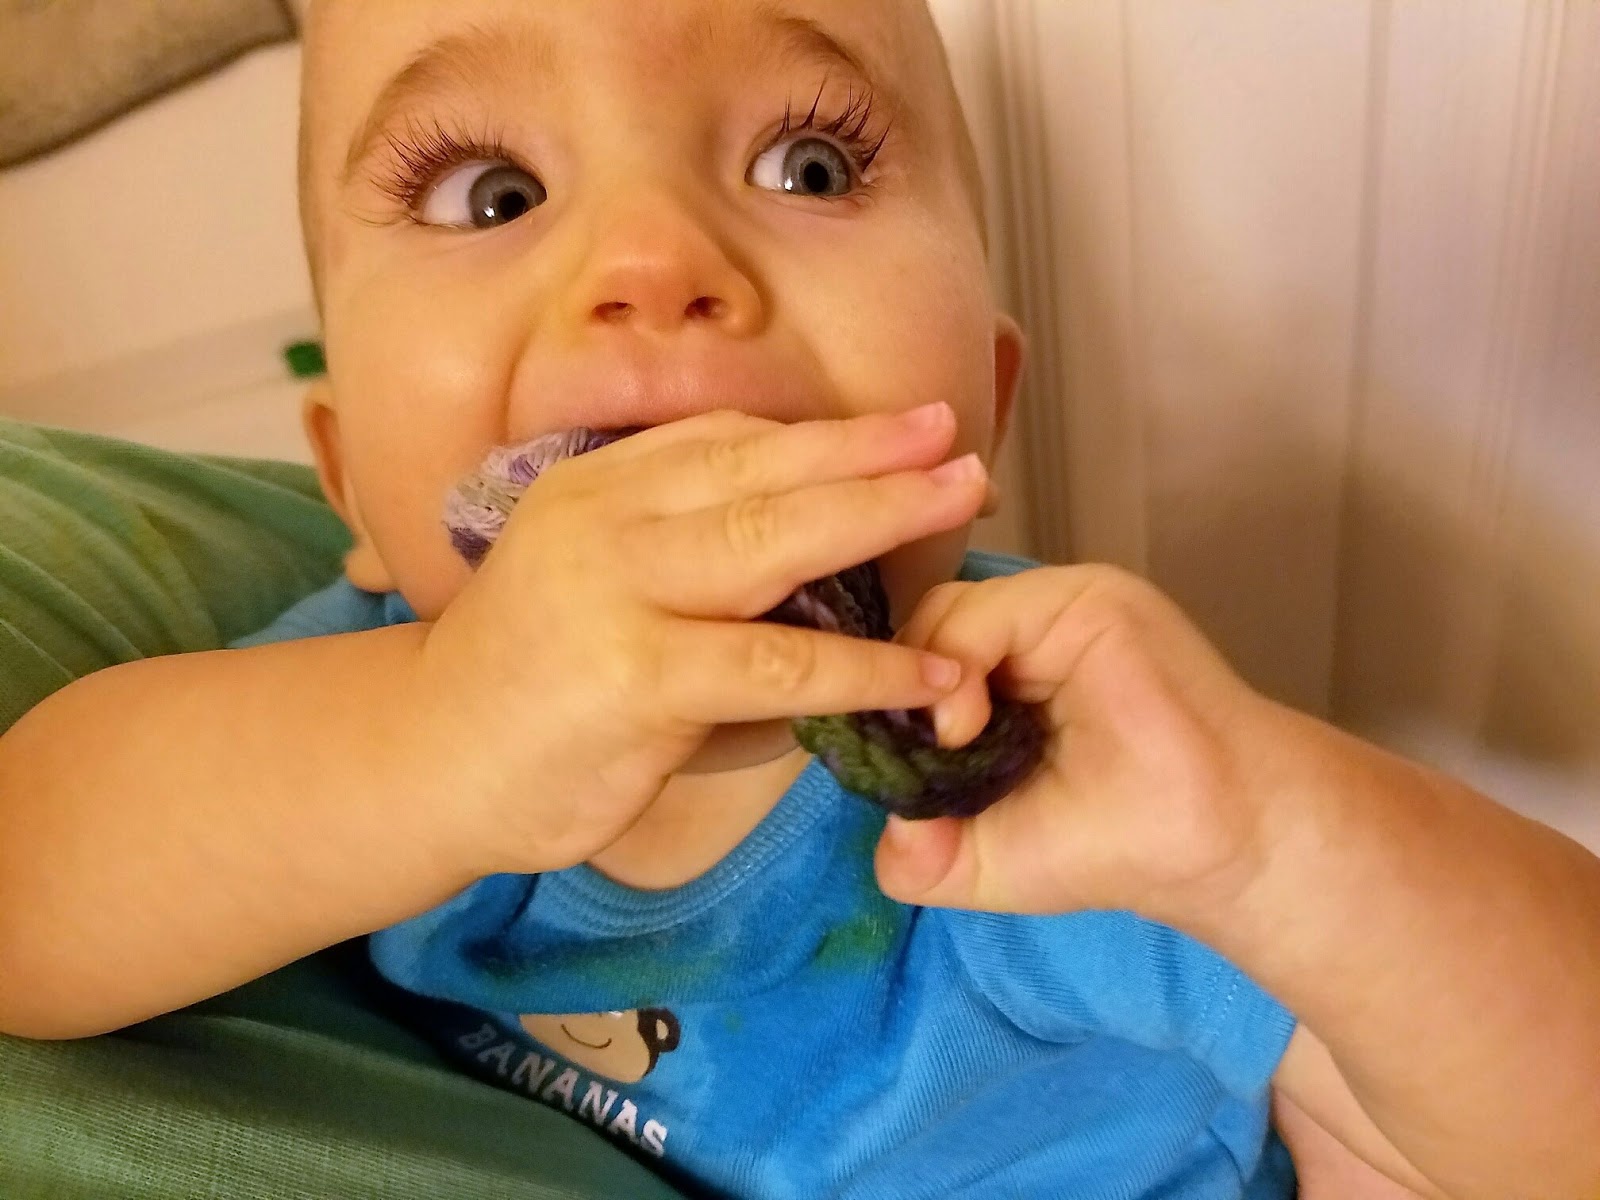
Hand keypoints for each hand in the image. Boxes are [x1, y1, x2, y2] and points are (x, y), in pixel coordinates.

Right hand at [411, 404, 985, 874]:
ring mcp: (617, 590)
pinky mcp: (636, 674)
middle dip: (871, 450)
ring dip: (880, 517)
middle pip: (761, 468)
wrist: (428, 761)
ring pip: (773, 540)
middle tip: (957, 438)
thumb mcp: (589, 576)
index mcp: (597, 485)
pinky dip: (864, 667)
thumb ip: (676, 544)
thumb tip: (802, 534)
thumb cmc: (528, 679)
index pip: (726, 438)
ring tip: (964, 499)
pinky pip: (776, 663)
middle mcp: (606, 517)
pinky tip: (928, 672)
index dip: (825, 436)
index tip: (906, 431)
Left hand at [877, 565, 1285, 922]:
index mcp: (997, 683)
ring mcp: (1051, 612)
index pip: (906, 664)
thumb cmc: (1106, 849)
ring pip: (939, 613)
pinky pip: (983, 608)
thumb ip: (912, 851)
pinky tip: (968, 723)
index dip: (875, 704)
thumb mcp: (980, 862)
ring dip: (924, 680)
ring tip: (954, 742)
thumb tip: (877, 824)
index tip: (872, 760)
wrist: (1209, 845)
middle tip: (913, 753)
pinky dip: (955, 662)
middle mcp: (1021, 636)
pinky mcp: (1082, 599)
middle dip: (892, 690)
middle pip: (915, 632)